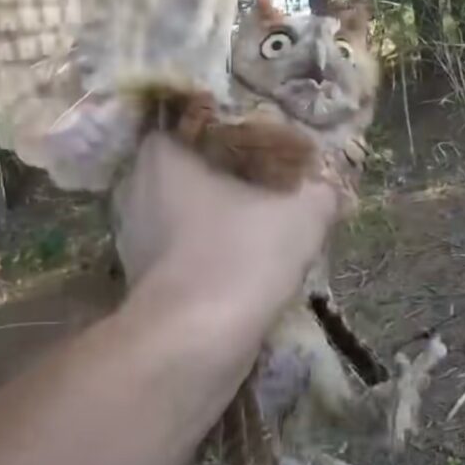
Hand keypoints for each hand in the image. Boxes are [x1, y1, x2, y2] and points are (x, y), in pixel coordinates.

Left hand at [113, 131, 348, 321]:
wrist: (195, 343)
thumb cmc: (240, 256)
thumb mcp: (302, 213)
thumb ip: (319, 188)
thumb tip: (330, 187)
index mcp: (161, 155)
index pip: (190, 122)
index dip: (228, 126)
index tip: (262, 136)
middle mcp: (136, 189)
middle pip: (188, 168)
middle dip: (225, 173)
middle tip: (268, 175)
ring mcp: (134, 237)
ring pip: (183, 211)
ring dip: (216, 215)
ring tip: (259, 216)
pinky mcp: (142, 277)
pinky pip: (181, 248)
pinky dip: (207, 249)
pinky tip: (240, 257)